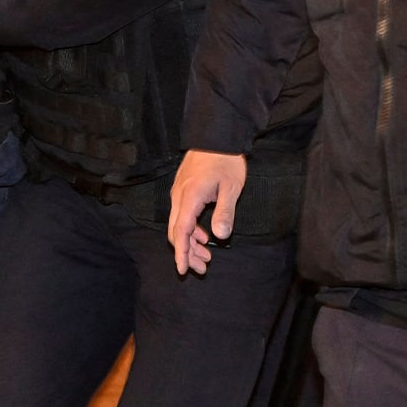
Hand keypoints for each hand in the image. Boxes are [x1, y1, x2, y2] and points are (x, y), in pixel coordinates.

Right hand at [168, 150, 246, 275]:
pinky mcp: (182, 189)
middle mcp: (179, 197)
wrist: (216, 136)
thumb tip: (219, 237)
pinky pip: (180, 215)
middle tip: (203, 268)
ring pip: (177, 224)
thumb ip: (225, 212)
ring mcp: (178, 192)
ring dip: (189, 242)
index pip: (180, 231)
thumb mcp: (231, 188)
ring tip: (206, 256)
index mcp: (189, 198)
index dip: (181, 253)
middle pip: (175, 231)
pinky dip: (190, 229)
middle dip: (186, 252)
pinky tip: (203, 235)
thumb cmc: (226, 161)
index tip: (183, 270)